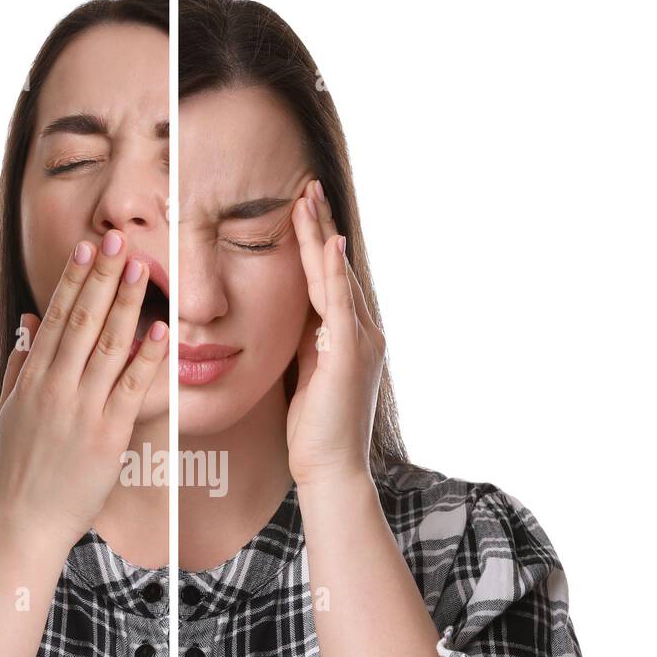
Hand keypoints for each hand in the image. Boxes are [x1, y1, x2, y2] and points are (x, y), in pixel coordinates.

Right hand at [0, 229, 168, 548]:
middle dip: (102, 278)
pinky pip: (130, 389)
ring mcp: (82, 412)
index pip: (56, 318)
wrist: (27, 521)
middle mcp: (56, 389)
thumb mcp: (9, 414)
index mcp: (32, 380)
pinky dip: (147, 359)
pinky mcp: (108, 436)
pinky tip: (161, 331)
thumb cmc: (20, 470)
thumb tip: (28, 326)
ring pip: (107, 346)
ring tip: (142, 269)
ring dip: (126, 305)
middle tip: (119, 241)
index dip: (74, 281)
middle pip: (81, 322)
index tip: (89, 250)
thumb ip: (19, 368)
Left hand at [285, 179, 385, 490]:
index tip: (302, 208)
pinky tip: (328, 244)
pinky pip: (339, 304)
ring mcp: (360, 343)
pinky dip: (334, 273)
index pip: (331, 279)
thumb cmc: (314, 432)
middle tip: (307, 186)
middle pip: (337, 269)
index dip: (318, 243)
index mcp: (349, 337)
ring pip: (336, 278)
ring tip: (307, 199)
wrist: (331, 470)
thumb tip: (293, 318)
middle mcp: (362, 333)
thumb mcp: (306, 376)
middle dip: (321, 227)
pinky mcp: (349, 356)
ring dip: (321, 237)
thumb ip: (306, 343)